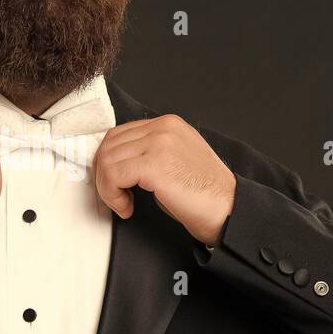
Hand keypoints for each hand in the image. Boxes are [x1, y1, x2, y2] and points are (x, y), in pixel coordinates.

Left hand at [93, 115, 235, 246]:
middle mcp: (163, 127)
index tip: (115, 184)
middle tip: (116, 198)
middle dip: (104, 176)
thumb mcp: (174, 160)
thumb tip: (116, 163)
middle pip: (109, 145)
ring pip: (107, 160)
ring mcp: (159, 143)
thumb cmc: (203, 194)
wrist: (228, 209)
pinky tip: (127, 208)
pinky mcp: (154, 164)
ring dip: (108, 188)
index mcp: (168, 124)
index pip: (119, 134)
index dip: (109, 162)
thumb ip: (148, 152)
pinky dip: (113, 196)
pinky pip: (113, 175)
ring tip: (124, 204)